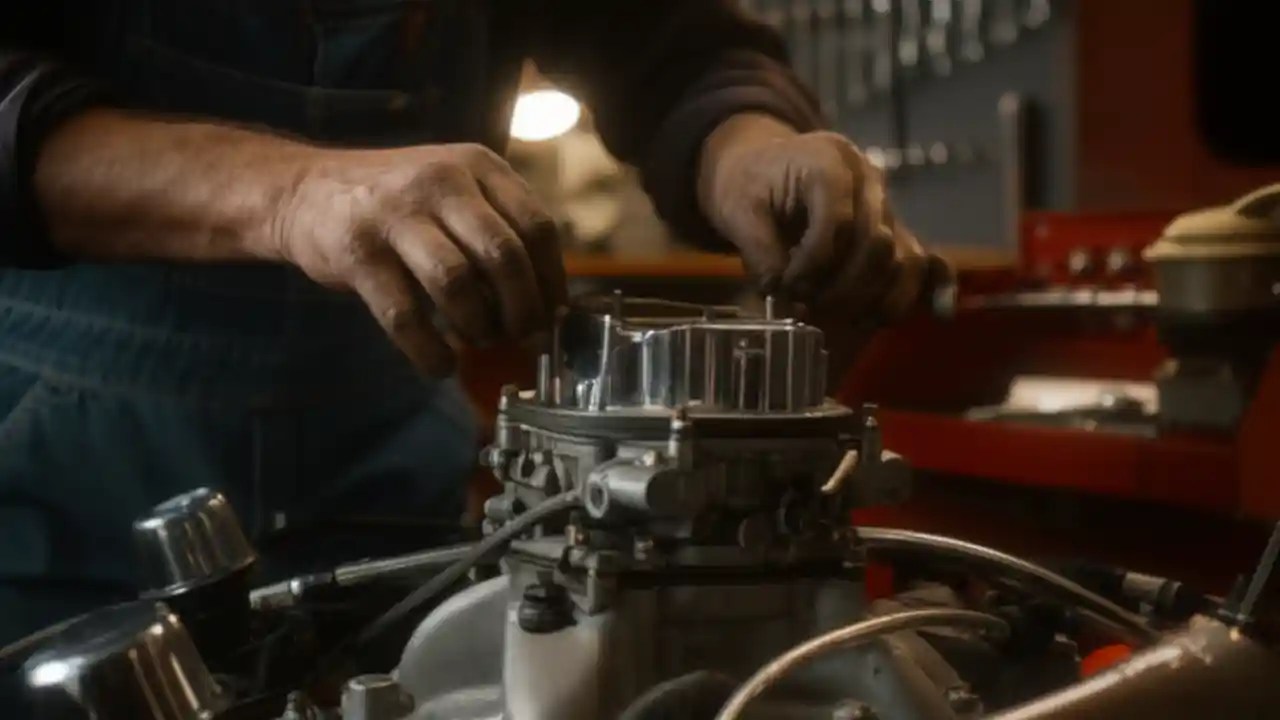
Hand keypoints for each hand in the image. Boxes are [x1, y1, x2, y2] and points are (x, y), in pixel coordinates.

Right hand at [275, 143, 566, 375]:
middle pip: (504, 255)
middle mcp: (440, 181)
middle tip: (521, 338)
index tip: (553, 316)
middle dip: (522, 309)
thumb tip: (548, 303)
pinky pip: (405, 315)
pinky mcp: (357, 251)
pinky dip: (430, 351)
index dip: (552, 280)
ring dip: (478, 327)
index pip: (537, 226)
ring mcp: (395, 214)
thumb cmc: (398, 204)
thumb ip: (500, 229)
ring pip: (457, 283)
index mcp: (477, 166)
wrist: (305, 190)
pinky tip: (440, 365)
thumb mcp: (455, 191)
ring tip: (478, 341)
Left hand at [698, 114, 946, 321]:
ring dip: (873, 298)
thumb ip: (759, 249)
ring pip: (903, 258)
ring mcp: (887, 204)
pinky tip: (940, 313)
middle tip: (806, 308)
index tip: (786, 289)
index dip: (813, 265)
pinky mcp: (896, 230)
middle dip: (842, 288)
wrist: (764, 166)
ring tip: (838, 318)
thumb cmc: (748, 184)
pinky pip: (925, 259)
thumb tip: (779, 291)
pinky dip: (935, 286)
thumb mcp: (737, 209)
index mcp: (829, 160)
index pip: (838, 222)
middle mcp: (868, 178)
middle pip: (877, 244)